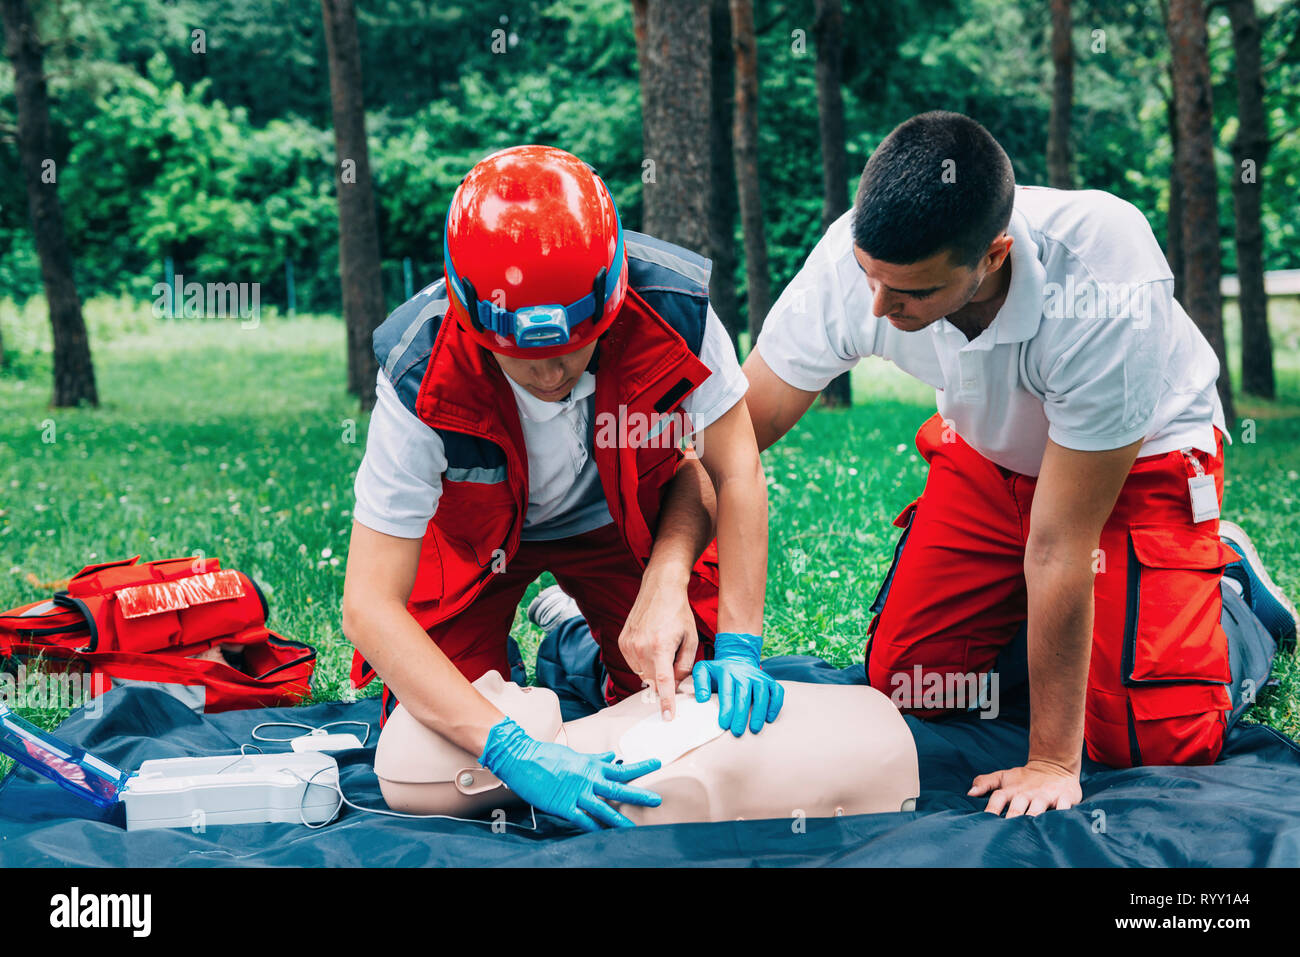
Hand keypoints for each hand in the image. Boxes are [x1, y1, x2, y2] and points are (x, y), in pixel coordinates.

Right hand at [478, 717, 661, 831]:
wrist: (521, 757)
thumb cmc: (546, 755)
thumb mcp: (575, 755)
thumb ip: (595, 759)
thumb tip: (613, 756)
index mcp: (590, 765)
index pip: (620, 767)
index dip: (640, 766)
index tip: (657, 763)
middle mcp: (587, 778)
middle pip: (618, 788)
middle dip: (638, 795)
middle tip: (657, 799)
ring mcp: (575, 792)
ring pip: (603, 808)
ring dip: (619, 818)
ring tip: (634, 827)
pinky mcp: (562, 805)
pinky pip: (582, 820)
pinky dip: (594, 828)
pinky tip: (604, 835)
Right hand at [619, 571, 698, 721]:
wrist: (660, 588)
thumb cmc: (679, 613)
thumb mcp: (691, 639)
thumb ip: (684, 666)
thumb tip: (675, 685)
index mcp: (661, 647)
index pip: (663, 683)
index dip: (666, 702)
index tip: (667, 717)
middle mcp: (641, 647)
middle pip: (653, 679)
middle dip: (664, 678)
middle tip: (673, 660)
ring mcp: (629, 644)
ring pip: (642, 673)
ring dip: (653, 668)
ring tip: (662, 645)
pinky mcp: (622, 642)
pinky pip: (634, 663)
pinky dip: (644, 661)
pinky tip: (651, 644)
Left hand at [691, 632, 783, 735]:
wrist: (737, 659)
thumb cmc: (718, 672)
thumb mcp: (703, 670)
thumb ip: (699, 683)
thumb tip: (702, 698)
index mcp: (727, 671)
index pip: (727, 692)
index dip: (726, 709)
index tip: (724, 725)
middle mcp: (744, 673)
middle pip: (744, 694)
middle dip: (742, 714)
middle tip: (737, 732)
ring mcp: (759, 676)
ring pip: (762, 693)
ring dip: (759, 712)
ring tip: (754, 729)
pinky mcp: (769, 681)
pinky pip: (777, 691)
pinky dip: (775, 704)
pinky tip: (769, 718)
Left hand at [968, 760, 1081, 816]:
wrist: (1054, 765)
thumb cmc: (1025, 778)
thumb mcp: (1004, 777)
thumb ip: (985, 782)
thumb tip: (969, 793)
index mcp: (1013, 789)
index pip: (999, 797)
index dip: (992, 808)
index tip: (986, 820)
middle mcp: (1028, 793)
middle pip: (1018, 805)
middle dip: (1012, 816)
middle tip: (1006, 829)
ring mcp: (1046, 795)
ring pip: (1038, 807)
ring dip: (1033, 816)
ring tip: (1028, 827)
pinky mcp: (1064, 797)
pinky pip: (1063, 807)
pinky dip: (1061, 813)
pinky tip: (1056, 822)